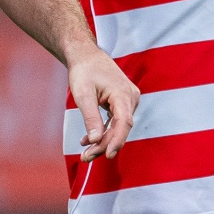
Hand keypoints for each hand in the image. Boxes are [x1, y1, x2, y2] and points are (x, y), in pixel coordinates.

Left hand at [69, 47, 138, 161]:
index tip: (108, 155)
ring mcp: (128, 100)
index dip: (117, 141)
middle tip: (85, 158)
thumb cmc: (84, 71)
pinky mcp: (123, 102)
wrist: (86, 55)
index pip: (124, 123)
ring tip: (85, 153)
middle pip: (120, 128)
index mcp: (123, 94)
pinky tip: (88, 140)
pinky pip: (116, 121)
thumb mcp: (83, 95)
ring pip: (118, 127)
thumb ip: (90, 117)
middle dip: (104, 144)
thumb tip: (94, 140)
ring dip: (103, 140)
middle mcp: (130, 97)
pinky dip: (103, 131)